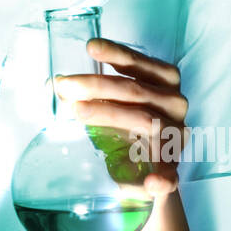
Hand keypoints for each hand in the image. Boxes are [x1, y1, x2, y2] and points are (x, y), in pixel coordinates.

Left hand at [54, 37, 189, 198]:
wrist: (143, 176)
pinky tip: (151, 184)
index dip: (117, 53)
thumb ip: (94, 92)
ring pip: (146, 121)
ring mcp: (176, 138)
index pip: (143, 64)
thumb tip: (55, 84)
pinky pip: (170, 175)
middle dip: (96, 85)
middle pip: (135, 91)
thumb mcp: (114, 105)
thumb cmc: (126, 130)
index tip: (90, 47)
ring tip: (77, 111)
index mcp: (165, 84)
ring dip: (109, 114)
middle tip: (63, 86)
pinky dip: (162, 179)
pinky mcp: (172, 171)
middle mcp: (175, 106)